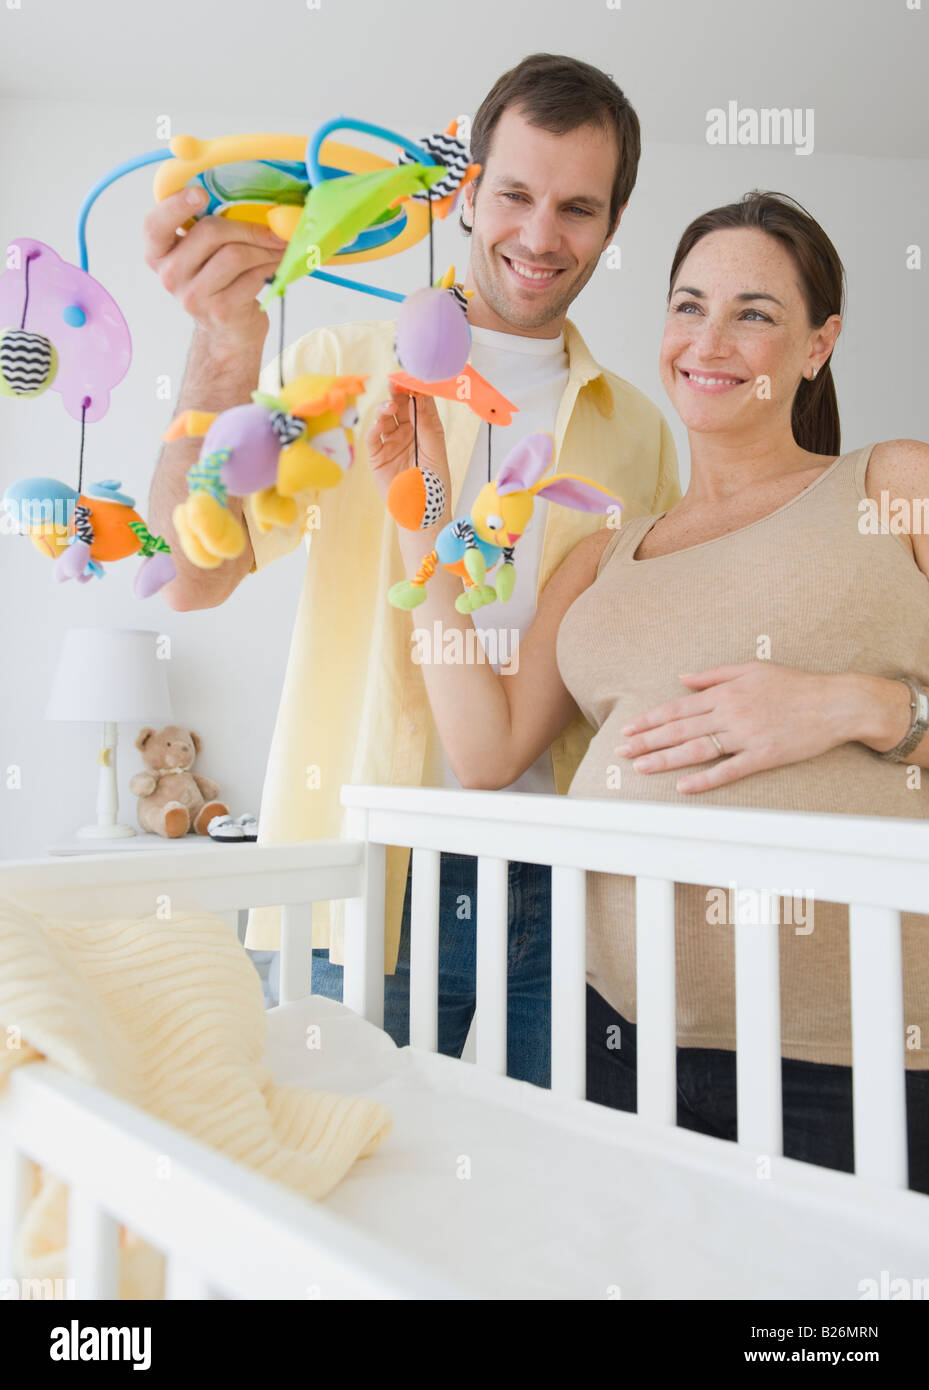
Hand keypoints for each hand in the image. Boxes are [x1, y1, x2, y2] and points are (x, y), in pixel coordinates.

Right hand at [143, 188, 287, 352]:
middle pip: (210, 232)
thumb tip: (254, 205)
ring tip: (279, 247)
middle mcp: (170, 276)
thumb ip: (206, 228)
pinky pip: (252, 276)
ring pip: (235, 254)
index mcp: (158, 254)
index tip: (201, 193)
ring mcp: (193, 296)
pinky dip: (270, 266)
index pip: (155, 225)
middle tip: (273, 229)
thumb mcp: (201, 254)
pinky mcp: (221, 311)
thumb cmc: (217, 283)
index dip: (177, 205)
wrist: (227, 332)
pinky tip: (276, 264)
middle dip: (248, 226)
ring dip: (265, 247)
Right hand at [366, 385, 451, 510]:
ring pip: (384, 418)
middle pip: (399, 406)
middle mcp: (407, 432)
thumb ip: (426, 421)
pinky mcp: (377, 457)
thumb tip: (420, 394)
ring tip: (390, 407)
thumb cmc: (435, 483)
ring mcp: (391, 443)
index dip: (415, 389)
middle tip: (396, 384)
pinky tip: (379, 424)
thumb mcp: (435, 448)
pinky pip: (372, 438)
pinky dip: (374, 428)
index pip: (418, 402)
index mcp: (424, 428)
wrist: (423, 512)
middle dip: (397, 393)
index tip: (412, 378)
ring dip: (385, 409)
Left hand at [613, 662, 848, 791]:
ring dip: (665, 759)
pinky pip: (729, 769)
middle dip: (647, 741)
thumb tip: (682, 679)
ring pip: (698, 749)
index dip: (650, 720)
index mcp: (726, 693)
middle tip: (620, 752)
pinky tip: (684, 786)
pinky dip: (705, 779)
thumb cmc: (795, 685)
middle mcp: (731, 713)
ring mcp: (747, 735)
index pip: (678, 708)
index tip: (628, 730)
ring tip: (640, 767)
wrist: (836, 703)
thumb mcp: (752, 669)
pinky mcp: (764, 755)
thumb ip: (714, 675)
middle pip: (680, 729)